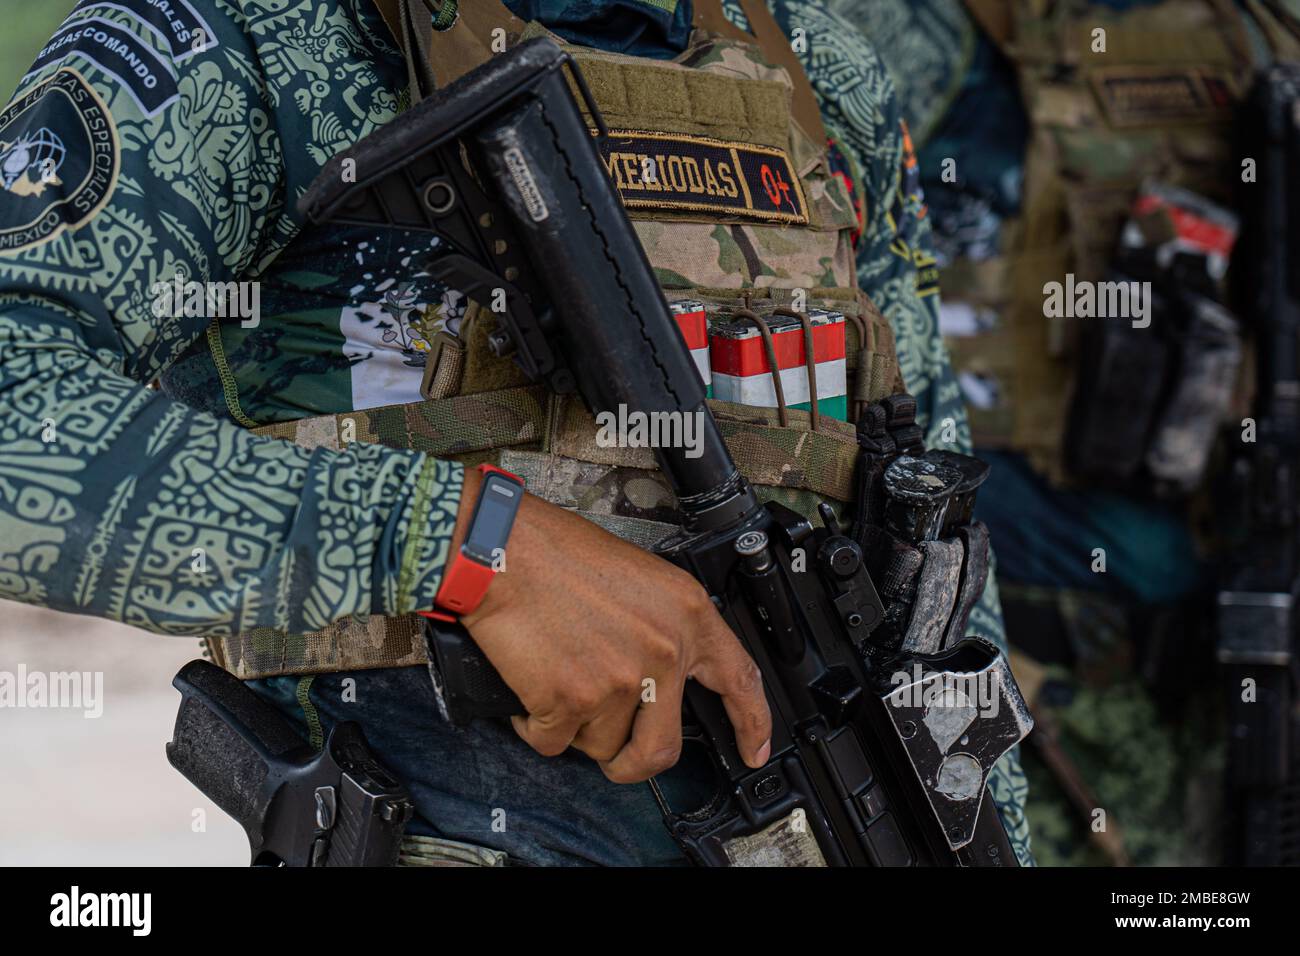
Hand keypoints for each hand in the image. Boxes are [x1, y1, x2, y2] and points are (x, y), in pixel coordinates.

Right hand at [454, 467, 771, 782]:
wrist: (502, 550)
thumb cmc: (556, 553)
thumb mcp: (639, 578)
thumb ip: (661, 628)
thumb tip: (658, 680)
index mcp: (687, 615)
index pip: (739, 681)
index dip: (752, 724)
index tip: (754, 751)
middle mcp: (662, 652)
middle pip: (661, 747)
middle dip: (634, 761)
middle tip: (616, 753)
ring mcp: (619, 681)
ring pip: (602, 746)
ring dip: (576, 729)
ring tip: (559, 683)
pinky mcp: (571, 701)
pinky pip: (554, 742)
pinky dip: (537, 727)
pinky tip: (531, 692)